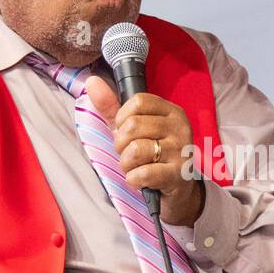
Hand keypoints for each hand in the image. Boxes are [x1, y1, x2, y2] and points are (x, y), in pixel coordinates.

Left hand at [84, 76, 204, 226]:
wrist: (177, 189)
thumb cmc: (152, 156)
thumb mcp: (132, 129)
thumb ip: (112, 107)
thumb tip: (92, 82)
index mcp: (170, 111)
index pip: (138, 101)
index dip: (122, 118)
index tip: (124, 132)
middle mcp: (179, 127)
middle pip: (133, 126)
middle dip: (121, 145)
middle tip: (128, 154)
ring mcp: (181, 151)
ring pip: (136, 150)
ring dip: (126, 164)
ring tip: (135, 167)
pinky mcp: (178, 175)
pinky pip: (143, 173)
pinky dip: (133, 179)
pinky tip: (140, 180)